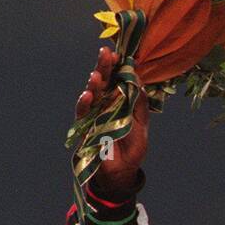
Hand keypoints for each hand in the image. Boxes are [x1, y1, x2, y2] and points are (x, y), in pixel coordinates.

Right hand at [75, 45, 148, 197]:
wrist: (123, 171)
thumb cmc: (132, 146)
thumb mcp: (141, 123)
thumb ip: (138, 103)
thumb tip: (137, 80)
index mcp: (120, 100)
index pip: (117, 79)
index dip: (118, 67)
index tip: (120, 54)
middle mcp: (105, 103)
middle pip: (103, 81)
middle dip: (104, 67)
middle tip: (105, 53)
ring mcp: (94, 113)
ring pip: (92, 94)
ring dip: (94, 84)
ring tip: (96, 75)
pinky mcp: (85, 127)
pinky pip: (83, 113)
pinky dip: (85, 104)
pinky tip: (87, 95)